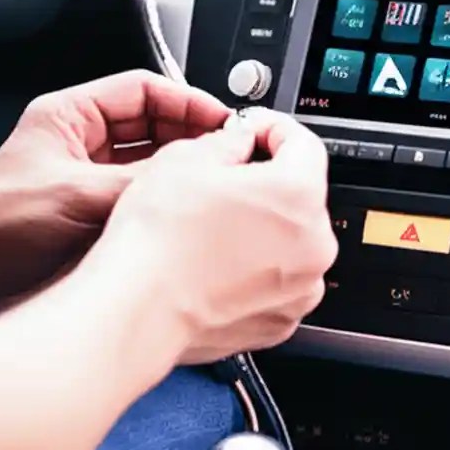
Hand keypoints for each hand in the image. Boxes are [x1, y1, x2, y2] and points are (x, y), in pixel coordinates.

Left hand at [0, 70, 230, 307]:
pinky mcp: (93, 215)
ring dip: (181, 171)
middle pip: (153, 124)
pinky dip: (166, 200)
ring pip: (151, 162)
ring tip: (212, 181)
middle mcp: (80, 143)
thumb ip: (144, 180)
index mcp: (68, 117)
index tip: (222, 120)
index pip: (144, 89)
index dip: (188, 101)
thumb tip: (198, 168)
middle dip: (192, 136)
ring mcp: (88, 179)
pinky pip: (141, 197)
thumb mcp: (81, 197)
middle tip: (228, 152)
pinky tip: (185, 212)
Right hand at [96, 108, 336, 364]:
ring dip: (262, 226)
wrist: (135, 309)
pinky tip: (215, 261)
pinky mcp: (279, 321)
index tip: (251, 129)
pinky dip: (254, 268)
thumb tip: (240, 142)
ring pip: (289, 240)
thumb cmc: (158, 240)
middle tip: (222, 179)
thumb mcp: (186, 159)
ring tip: (212, 225)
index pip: (303, 143)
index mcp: (299, 194)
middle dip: (265, 181)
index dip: (271, 128)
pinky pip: (277, 281)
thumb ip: (229, 141)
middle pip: (300, 195)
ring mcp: (299, 289)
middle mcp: (314, 245)